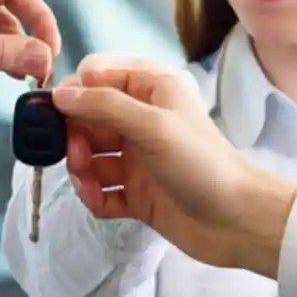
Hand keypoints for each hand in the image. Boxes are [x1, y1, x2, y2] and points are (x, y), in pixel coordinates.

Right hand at [52, 61, 296, 276]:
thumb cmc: (202, 164)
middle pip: (89, 117)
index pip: (100, 74)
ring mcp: (139, 158)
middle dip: (74, 135)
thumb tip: (61, 93)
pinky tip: (97, 201)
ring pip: (91, 155)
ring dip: (80, 168)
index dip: (76, 90)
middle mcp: (143, 119)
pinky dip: (93, 195)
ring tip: (86, 182)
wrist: (238, 222)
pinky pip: (102, 189)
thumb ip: (104, 105)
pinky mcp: (137, 192)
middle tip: (75, 155)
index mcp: (153, 90)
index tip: (58, 110)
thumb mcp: (153, 125)